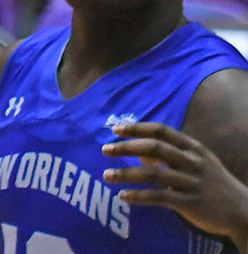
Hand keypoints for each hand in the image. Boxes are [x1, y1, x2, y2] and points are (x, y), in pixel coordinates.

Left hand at [103, 121, 247, 246]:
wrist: (242, 210)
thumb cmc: (213, 183)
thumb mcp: (196, 162)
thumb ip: (169, 154)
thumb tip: (137, 150)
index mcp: (193, 148)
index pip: (161, 131)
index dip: (137, 128)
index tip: (115, 129)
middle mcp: (192, 162)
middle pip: (155, 148)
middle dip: (127, 147)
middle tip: (105, 150)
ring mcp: (192, 182)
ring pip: (153, 173)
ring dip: (127, 174)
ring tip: (107, 176)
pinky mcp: (190, 203)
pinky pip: (159, 197)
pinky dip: (139, 196)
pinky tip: (124, 196)